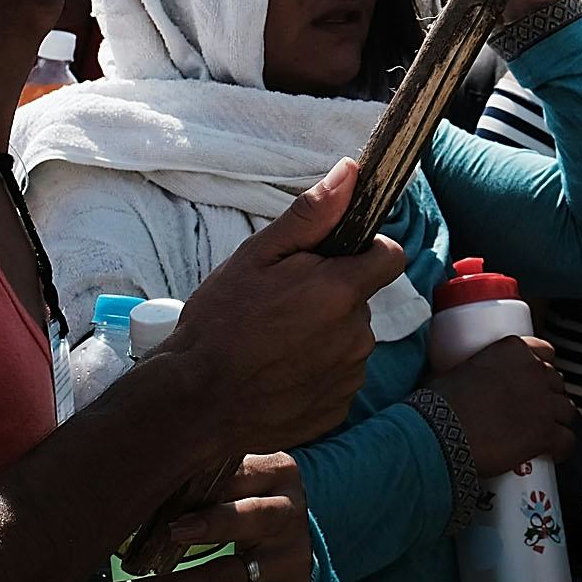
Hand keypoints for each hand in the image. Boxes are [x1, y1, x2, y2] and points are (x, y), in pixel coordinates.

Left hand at [105, 453, 316, 581]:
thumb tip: (135, 492)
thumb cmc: (243, 500)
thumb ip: (198, 478)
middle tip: (130, 576)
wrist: (289, 540)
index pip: (240, 480)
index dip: (206, 502)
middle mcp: (291, 513)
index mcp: (277, 473)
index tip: (168, 527)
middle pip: (241, 529)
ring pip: (226, 581)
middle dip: (187, 543)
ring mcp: (292, 559)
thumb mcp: (233, 478)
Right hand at [172, 159, 406, 458]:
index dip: (365, 251)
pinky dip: (316, 373)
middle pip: (361, 300)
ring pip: (349, 340)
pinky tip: (278, 374)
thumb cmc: (218, 324)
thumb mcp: (255, 257)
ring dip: (325, 336)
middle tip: (282, 306)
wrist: (192, 405)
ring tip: (274, 343)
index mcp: (340, 292)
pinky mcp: (338, 410)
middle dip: (332, 296)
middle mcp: (356, 336)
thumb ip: (311, 214)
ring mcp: (349, 376)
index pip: (389, 256)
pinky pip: (338, 377)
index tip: (332, 258)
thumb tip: (353, 171)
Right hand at [429, 335, 575, 475]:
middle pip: (555, 383)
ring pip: (566, 411)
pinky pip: (567, 440)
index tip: (533, 383)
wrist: (440, 434)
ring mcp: (543, 402)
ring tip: (543, 433)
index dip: (540, 371)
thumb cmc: (439, 406)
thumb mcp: (458, 371)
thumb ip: (472, 370)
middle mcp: (534, 371)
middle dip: (548, 397)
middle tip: (533, 412)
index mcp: (513, 350)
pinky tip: (553, 453)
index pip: (545, 353)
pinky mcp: (545, 432)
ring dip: (557, 421)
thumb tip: (464, 382)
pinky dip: (562, 448)